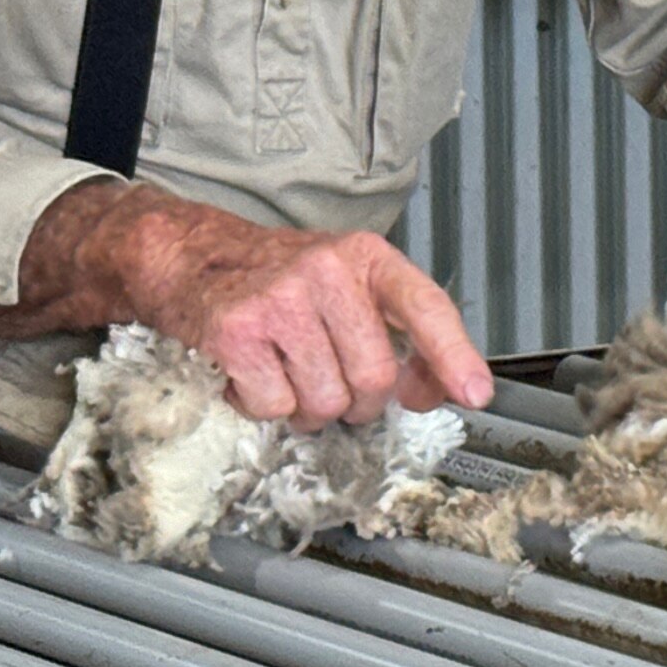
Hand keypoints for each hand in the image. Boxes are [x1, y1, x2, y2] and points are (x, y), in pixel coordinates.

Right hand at [87, 190, 492, 428]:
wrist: (190, 257)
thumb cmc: (276, 279)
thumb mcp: (344, 285)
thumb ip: (392, 331)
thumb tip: (426, 391)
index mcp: (366, 257)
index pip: (426, 307)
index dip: (455, 357)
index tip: (476, 394)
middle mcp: (327, 272)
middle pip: (374, 377)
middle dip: (357, 401)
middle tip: (330, 381)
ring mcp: (279, 301)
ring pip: (324, 402)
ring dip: (308, 408)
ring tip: (287, 372)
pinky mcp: (235, 333)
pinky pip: (273, 407)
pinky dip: (263, 406)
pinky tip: (252, 372)